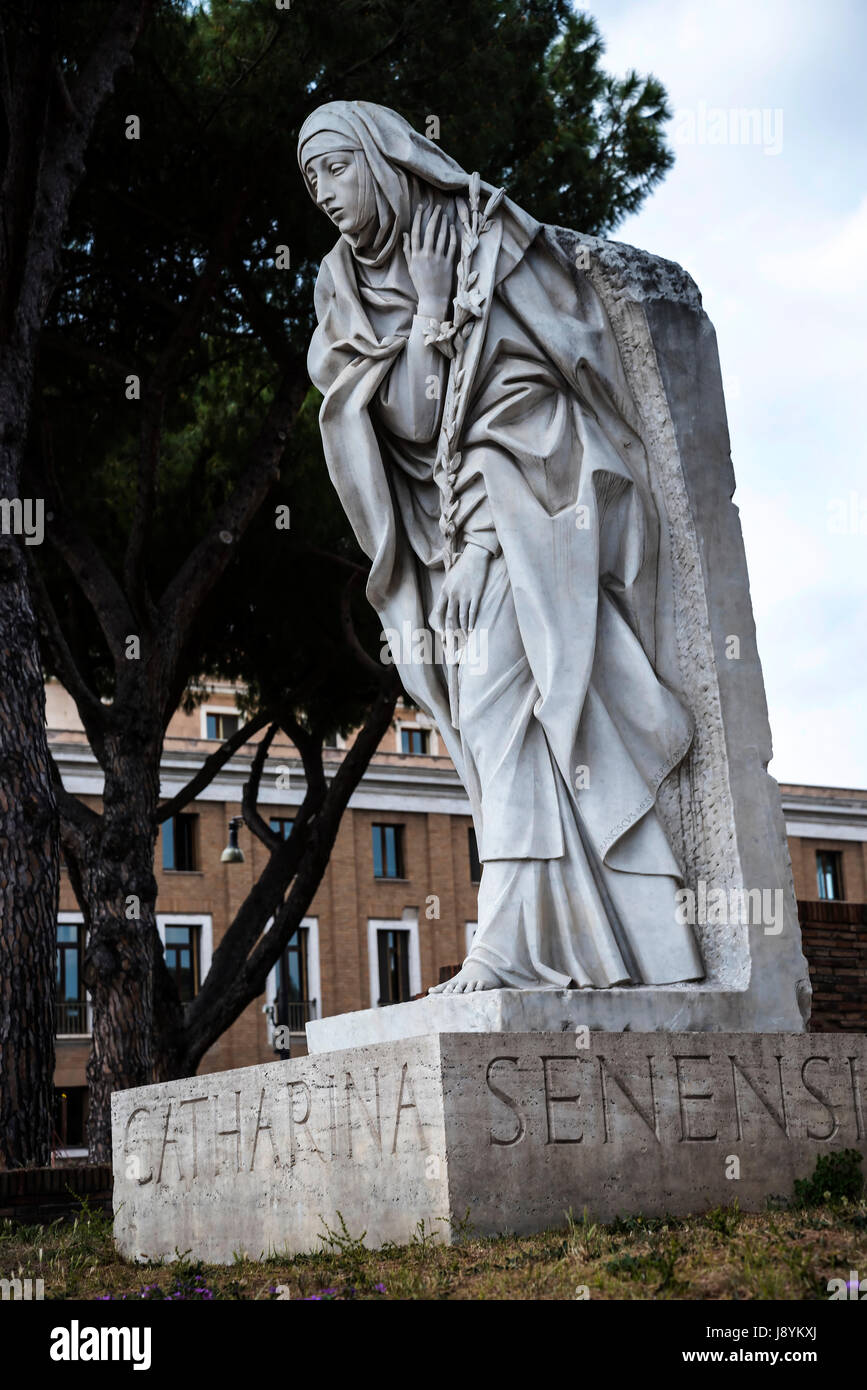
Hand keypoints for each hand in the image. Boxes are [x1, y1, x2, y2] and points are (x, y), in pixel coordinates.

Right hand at [403, 204, 456, 320]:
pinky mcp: (448, 263)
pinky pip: (451, 246)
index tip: (421, 207)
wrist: (432, 299)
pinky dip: (452, 235)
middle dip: (434, 216)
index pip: (416, 232)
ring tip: (445, 215)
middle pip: (430, 231)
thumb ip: (407, 250)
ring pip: (442, 236)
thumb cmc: (420, 283)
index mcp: (416, 255)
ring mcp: (438, 259)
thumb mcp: (410, 267)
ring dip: (444, 223)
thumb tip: (405, 234)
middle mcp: (427, 255)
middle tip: (437, 207)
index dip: (419, 218)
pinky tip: (452, 228)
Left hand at [432, 541, 489, 634]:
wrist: (475, 557)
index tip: (442, 634)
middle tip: (451, 643)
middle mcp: (453, 594)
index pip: (439, 611)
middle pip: (450, 617)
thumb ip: (447, 591)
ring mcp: (464, 595)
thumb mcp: (450, 578)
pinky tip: (471, 629)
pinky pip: (472, 612)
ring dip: (462, 629)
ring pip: (461, 617)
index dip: (440, 624)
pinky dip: (471, 622)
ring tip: (463, 639)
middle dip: (450, 632)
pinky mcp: (475, 595)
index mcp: (445, 590)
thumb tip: (446, 603)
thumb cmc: (463, 566)